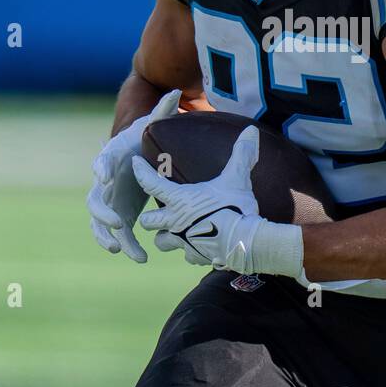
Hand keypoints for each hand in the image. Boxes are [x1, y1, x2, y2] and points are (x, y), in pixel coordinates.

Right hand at [86, 88, 180, 261]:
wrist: (133, 155)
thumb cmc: (141, 140)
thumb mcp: (151, 125)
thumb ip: (162, 111)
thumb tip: (176, 91)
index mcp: (113, 157)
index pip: (102, 160)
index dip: (101, 167)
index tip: (103, 175)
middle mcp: (105, 182)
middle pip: (94, 198)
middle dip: (102, 212)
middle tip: (116, 222)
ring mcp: (109, 201)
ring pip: (99, 222)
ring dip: (107, 236)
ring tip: (119, 248)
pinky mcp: (118, 215)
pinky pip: (115, 235)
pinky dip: (124, 246)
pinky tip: (140, 258)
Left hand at [131, 127, 303, 278]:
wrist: (243, 242)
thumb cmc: (235, 207)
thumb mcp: (237, 178)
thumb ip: (241, 154)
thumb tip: (251, 130)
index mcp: (179, 200)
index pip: (150, 183)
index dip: (140, 171)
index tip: (134, 162)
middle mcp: (175, 222)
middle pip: (147, 221)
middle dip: (150, 217)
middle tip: (159, 211)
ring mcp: (183, 242)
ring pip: (162, 243)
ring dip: (166, 237)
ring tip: (175, 232)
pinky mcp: (196, 257)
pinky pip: (188, 255)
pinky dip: (192, 251)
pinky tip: (202, 246)